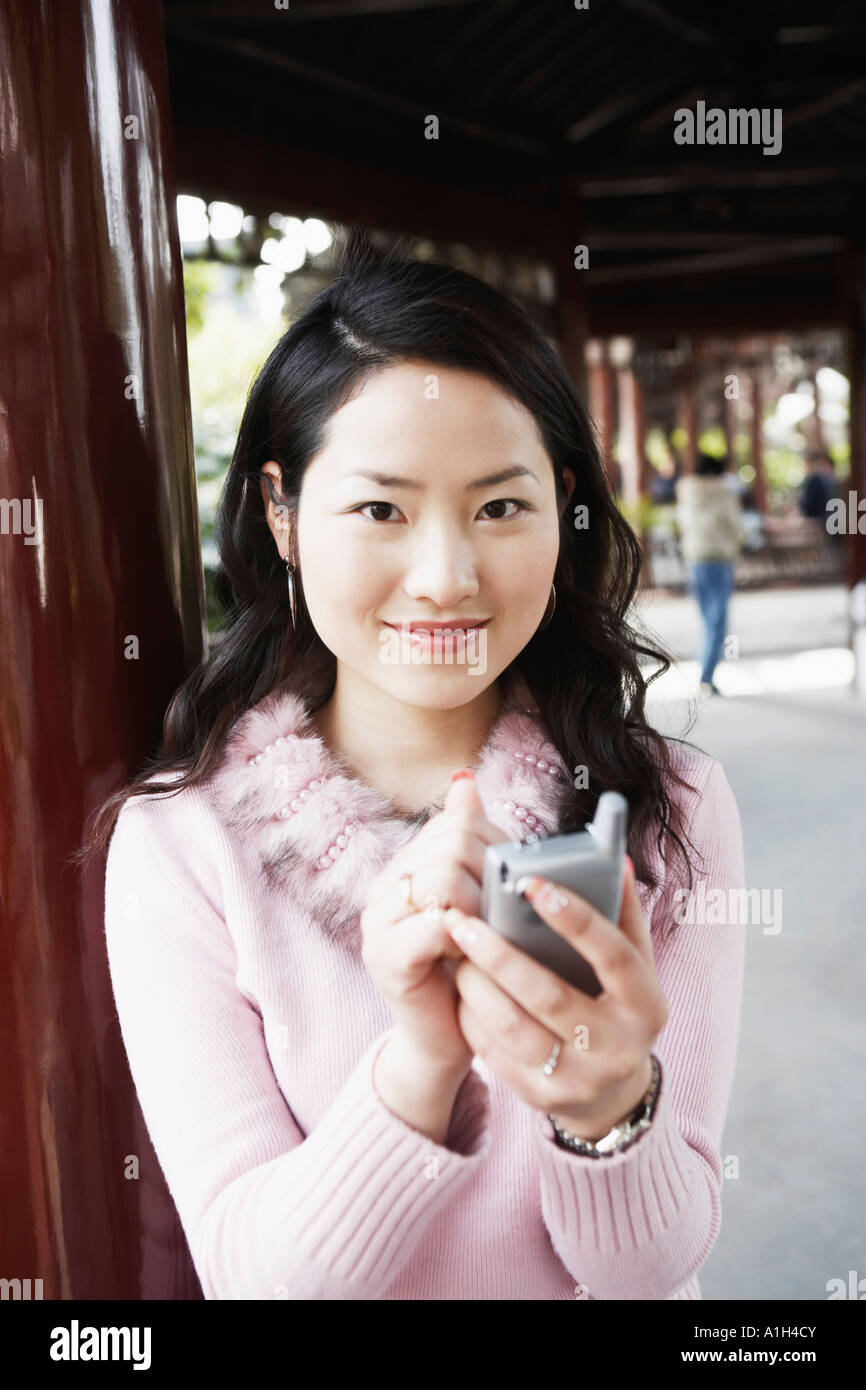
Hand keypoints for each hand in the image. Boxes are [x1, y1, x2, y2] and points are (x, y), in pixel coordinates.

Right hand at [360, 771, 507, 1079]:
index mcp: (408, 865)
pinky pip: (434, 926)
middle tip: (508, 909)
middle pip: (453, 842)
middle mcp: (386, 886)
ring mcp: (379, 921)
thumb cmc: (473, 970)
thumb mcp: (479, 901)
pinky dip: (468, 936)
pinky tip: (480, 952)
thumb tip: (464, 781)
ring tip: (496, 932)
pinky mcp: (386, 958)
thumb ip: (475, 847)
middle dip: (493, 872)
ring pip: (443, 877)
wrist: (448, 1041)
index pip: (457, 822)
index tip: (515, 878)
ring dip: (483, 904)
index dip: (498, 844)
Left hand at [442, 857, 669, 1138]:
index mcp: (646, 1005)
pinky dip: (472, 1016)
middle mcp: (618, 1048)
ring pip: (515, 1029)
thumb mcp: (632, 963)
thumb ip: (622, 913)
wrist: (611, 1088)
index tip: (533, 883)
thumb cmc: (616, 1002)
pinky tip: (460, 986)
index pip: (615, 956)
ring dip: (477, 986)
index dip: (576, 919)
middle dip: (501, 955)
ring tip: (456, 950)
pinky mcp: (542, 1098)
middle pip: (551, 997)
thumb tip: (612, 859)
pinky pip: (495, 1055)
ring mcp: (580, 1080)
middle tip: (461, 920)